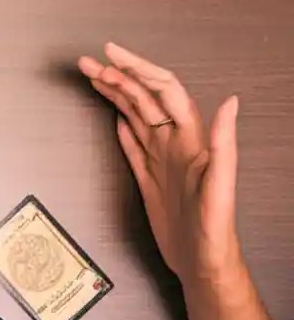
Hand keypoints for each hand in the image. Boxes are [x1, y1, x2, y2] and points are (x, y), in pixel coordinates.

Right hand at [78, 43, 241, 281]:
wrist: (203, 264)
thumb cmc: (213, 229)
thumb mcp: (220, 186)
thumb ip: (223, 143)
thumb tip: (230, 102)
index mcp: (190, 141)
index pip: (162, 92)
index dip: (138, 69)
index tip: (112, 55)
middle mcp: (176, 145)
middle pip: (143, 99)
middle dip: (116, 76)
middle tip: (87, 63)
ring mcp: (162, 160)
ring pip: (135, 117)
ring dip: (115, 95)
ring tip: (93, 78)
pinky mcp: (151, 179)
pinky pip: (134, 147)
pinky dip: (123, 129)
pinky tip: (116, 119)